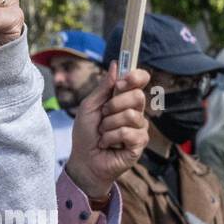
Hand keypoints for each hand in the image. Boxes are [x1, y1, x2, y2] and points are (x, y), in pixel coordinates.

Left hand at [63, 62, 150, 200]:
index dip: (135, 77)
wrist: (84, 159)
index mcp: (123, 99)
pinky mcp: (139, 143)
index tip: (121, 83)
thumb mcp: (89, 106)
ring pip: (130, 115)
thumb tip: (116, 65)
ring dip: (108, 125)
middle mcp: (135, 111)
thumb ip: (103, 87)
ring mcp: (139, 127)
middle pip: (137, 96)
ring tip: (102, 133)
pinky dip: (111, 138)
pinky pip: (129, 132)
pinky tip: (107, 144)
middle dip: (114, 105)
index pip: (140, 81)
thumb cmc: (85, 133)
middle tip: (103, 115)